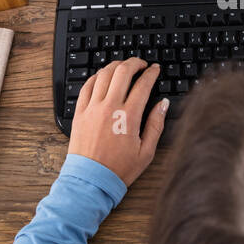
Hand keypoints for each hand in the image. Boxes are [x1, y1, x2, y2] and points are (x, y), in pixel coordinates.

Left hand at [68, 58, 167, 186]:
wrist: (91, 181)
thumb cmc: (119, 169)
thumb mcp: (146, 151)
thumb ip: (156, 124)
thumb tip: (163, 104)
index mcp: (128, 116)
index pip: (143, 84)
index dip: (151, 73)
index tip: (155, 69)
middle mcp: (109, 108)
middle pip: (122, 72)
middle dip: (134, 63)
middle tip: (141, 63)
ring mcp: (92, 108)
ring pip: (103, 75)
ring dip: (115, 66)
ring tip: (123, 66)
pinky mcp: (80, 113)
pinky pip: (87, 86)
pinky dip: (96, 76)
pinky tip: (103, 76)